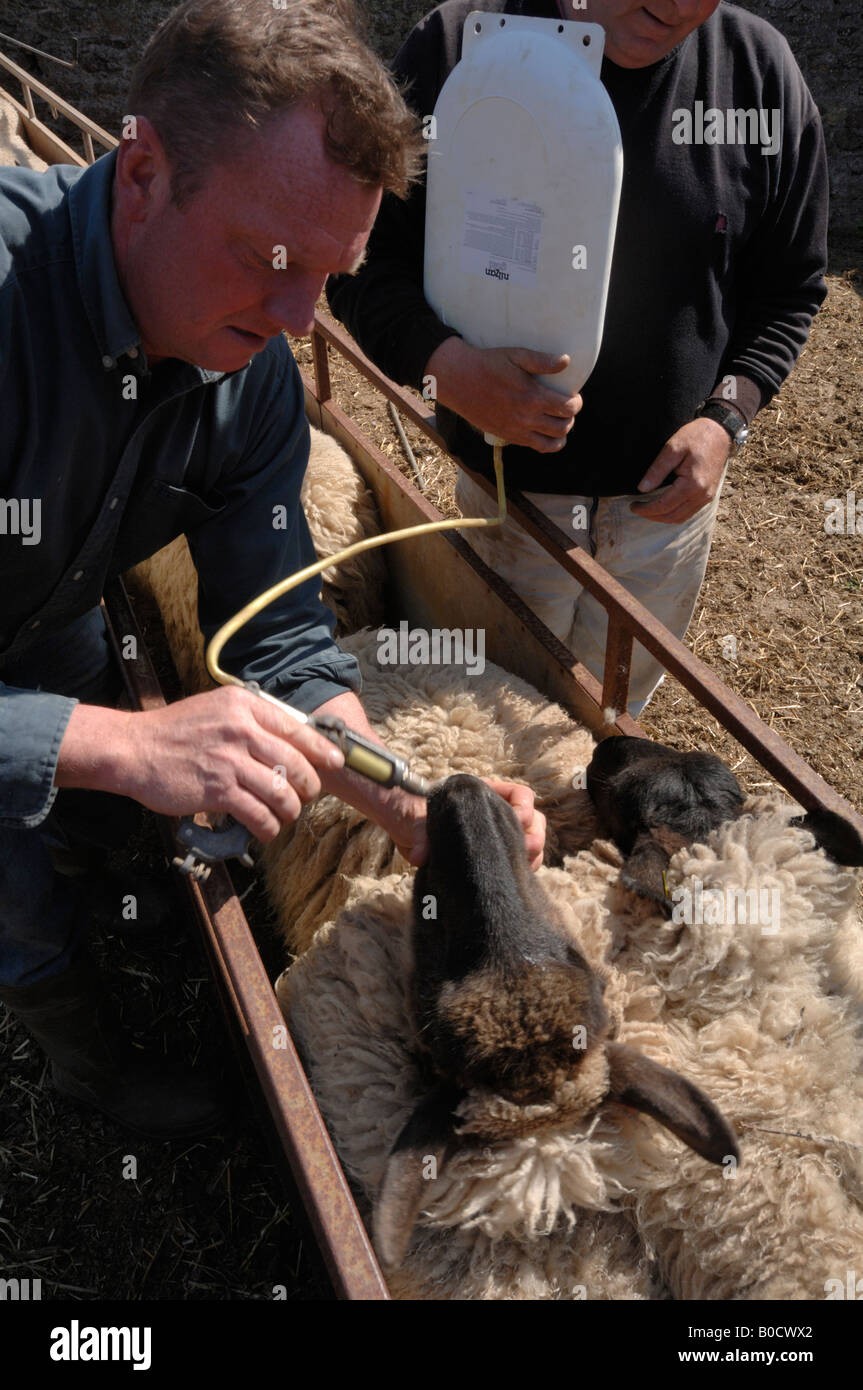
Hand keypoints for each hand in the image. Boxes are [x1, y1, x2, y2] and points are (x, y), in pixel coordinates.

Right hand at [56, 687, 344, 842]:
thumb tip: (290, 739)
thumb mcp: (216, 709)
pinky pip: (259, 814)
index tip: (336, 762)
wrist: (133, 749)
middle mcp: (241, 729)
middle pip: (297, 763)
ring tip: (285, 815)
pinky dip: (269, 827)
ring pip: (282, 793)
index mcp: (244, 706)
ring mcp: (230, 760)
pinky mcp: (217, 790)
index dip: (322, 750)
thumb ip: (251, 720)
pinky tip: (266, 829)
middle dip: (309, 786)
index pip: (298, 729)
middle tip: (306, 795)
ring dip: (290, 810)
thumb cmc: (175, 732)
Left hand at [399, 778, 546, 871]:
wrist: (399, 824)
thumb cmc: (408, 810)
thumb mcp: (412, 817)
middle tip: (524, 853)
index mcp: (483, 795)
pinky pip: (513, 864)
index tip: (517, 823)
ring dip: (530, 858)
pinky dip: (517, 872)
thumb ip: (418, 833)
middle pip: (532, 822)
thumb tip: (420, 855)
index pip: (520, 795)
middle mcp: (494, 814)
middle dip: (533, 838)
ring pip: (528, 845)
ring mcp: (493, 836)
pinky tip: (508, 881)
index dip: (524, 809)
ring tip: (517, 870)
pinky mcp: (487, 857)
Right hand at [425, 337, 581, 451]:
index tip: (574, 396)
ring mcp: (516, 430)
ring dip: (561, 434)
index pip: (567, 408)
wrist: (459, 380)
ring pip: (552, 443)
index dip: (576, 403)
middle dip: (570, 418)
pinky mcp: (507, 436)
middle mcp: (526, 418)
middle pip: (563, 427)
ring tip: (559, 422)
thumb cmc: (488, 364)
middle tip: (567, 408)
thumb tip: (566, 361)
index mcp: (531, 397)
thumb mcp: (515, 356)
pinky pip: (535, 446)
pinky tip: (544, 431)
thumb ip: (542, 361)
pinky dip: (546, 442)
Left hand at [631, 418, 729, 523]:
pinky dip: (674, 514)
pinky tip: (663, 507)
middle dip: (652, 516)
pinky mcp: (708, 495)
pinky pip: (689, 512)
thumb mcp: (672, 448)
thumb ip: (657, 470)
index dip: (646, 509)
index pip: (664, 506)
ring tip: (647, 510)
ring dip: (663, 518)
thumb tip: (642, 489)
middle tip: (637, 509)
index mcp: (692, 484)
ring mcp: (707, 497)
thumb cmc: (696, 436)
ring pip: (681, 518)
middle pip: (672, 516)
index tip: (632, 506)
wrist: (719, 432)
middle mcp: (702, 495)